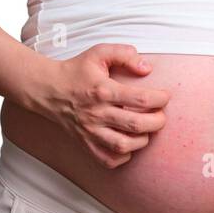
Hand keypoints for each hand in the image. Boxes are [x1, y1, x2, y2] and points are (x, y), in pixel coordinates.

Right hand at [35, 44, 169, 169]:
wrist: (49, 90)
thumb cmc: (77, 71)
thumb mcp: (99, 52)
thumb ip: (124, 54)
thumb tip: (147, 68)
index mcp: (103, 90)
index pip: (140, 99)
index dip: (160, 99)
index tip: (165, 96)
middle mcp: (97, 113)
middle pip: (136, 125)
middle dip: (157, 122)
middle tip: (160, 116)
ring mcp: (90, 131)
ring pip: (123, 145)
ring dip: (142, 140)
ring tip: (145, 130)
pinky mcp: (85, 143)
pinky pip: (108, 159)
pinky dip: (123, 156)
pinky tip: (128, 144)